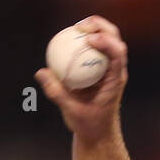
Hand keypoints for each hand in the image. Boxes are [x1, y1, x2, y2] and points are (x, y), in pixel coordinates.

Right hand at [34, 15, 128, 143]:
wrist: (98, 133)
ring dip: (93, 28)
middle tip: (79, 27)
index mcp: (115, 80)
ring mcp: (109, 67)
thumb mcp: (71, 111)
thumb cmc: (88, 124)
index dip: (106, 41)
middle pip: (115, 38)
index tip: (88, 40)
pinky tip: (68, 37)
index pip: (118, 54)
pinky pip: (94, 47)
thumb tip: (41, 72)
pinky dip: (83, 39)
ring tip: (74, 28)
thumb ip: (57, 92)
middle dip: (100, 26)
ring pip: (107, 39)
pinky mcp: (100, 68)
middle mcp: (115, 70)